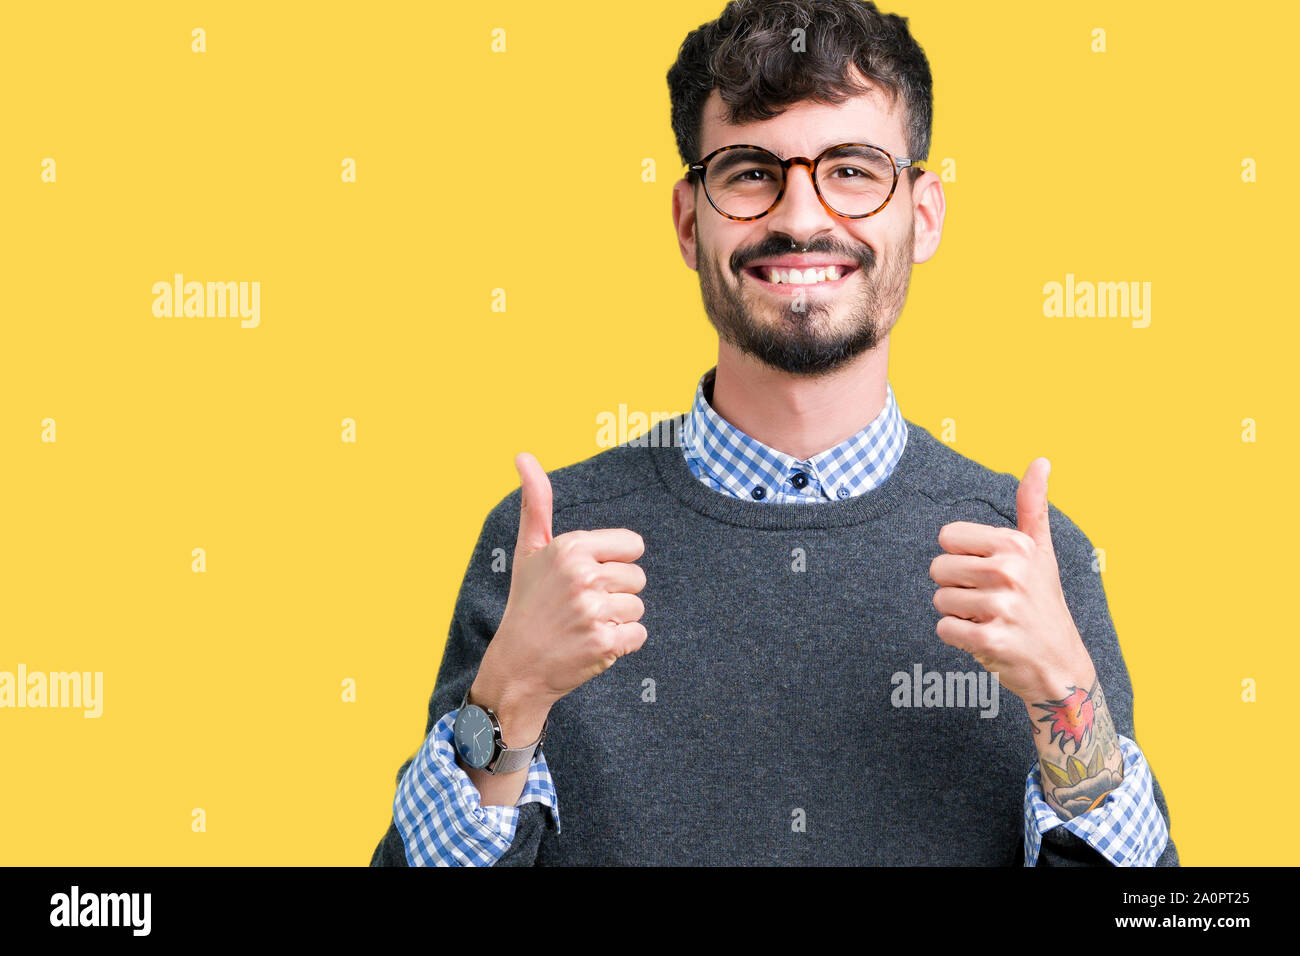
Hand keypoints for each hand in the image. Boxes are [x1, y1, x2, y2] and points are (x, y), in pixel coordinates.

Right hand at [473, 452, 648, 716]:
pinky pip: (638, 635)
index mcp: (570, 547)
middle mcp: (582, 575)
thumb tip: (523, 455)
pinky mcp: (604, 644)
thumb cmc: (527, 604)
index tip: (584, 578)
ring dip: (616, 620)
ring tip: (583, 626)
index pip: (633, 545)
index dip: (613, 563)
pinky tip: (590, 645)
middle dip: (615, 593)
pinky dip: (619, 645)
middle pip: (637, 577)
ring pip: (638, 607)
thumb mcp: (529, 550)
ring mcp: (594, 611)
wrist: (516, 667)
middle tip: (580, 607)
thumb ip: (536, 502)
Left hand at [928, 457, 1094, 703]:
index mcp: (1016, 545)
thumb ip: (1033, 506)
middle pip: (938, 569)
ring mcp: (1001, 607)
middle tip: (988, 602)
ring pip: (939, 601)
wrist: (1061, 665)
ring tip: (991, 621)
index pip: (947, 537)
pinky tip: (986, 640)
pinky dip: (958, 638)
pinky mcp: (990, 641)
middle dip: (956, 588)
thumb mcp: (1041, 552)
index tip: (988, 574)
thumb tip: (1041, 460)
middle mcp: (1010, 572)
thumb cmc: (1043, 604)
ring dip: (959, 615)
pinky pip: (944, 629)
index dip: (961, 558)